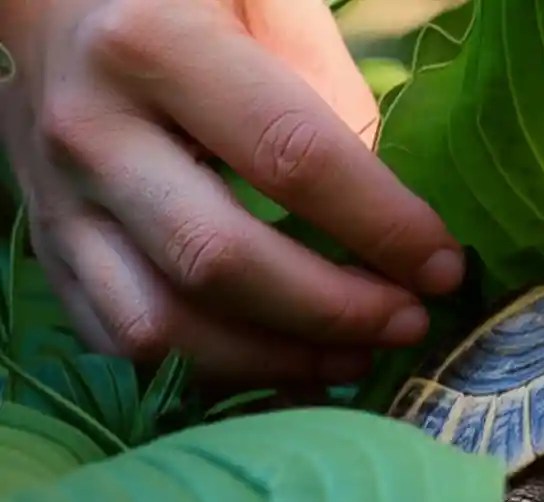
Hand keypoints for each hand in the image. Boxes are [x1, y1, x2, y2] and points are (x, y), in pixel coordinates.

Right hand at [0, 0, 463, 383]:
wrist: (48, 6)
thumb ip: (325, 82)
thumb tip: (377, 202)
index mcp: (157, 46)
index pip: (292, 159)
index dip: (381, 225)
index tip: (444, 265)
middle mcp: (92, 131)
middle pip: (222, 260)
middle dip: (336, 310)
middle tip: (410, 322)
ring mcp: (59, 201)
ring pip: (164, 325)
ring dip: (276, 361)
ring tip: (355, 359)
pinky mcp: (51, 249)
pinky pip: (123, 342)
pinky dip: (214, 371)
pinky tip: (285, 366)